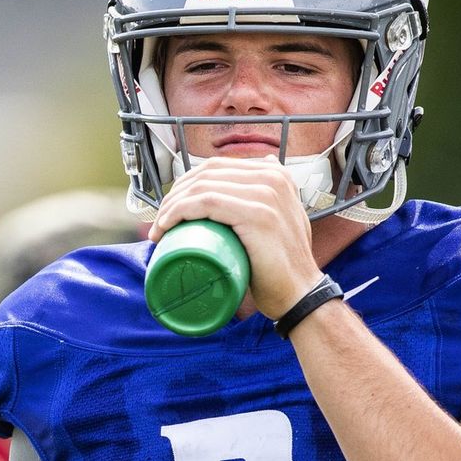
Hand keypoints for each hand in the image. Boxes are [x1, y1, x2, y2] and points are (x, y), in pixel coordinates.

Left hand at [150, 156, 322, 317]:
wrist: (300, 293)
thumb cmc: (281, 264)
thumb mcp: (279, 218)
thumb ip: (272, 195)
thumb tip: (260, 170)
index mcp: (275, 174)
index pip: (215, 167)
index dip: (184, 184)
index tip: (169, 209)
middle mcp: (273, 177)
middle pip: (205, 174)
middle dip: (174, 195)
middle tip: (160, 222)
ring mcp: (267, 193)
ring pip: (201, 187)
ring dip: (170, 206)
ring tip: (160, 229)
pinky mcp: (258, 214)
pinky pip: (206, 202)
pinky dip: (179, 211)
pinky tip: (166, 225)